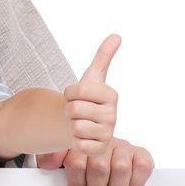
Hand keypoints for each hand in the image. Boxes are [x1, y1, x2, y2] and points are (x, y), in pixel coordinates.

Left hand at [37, 138, 153, 185]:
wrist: (95, 138)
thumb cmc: (79, 152)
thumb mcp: (61, 153)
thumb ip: (51, 156)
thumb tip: (47, 164)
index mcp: (81, 138)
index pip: (77, 160)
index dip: (77, 183)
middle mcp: (102, 140)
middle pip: (99, 166)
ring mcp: (122, 146)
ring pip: (121, 168)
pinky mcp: (139, 153)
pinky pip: (142, 165)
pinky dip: (136, 181)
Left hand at [63, 34, 119, 155]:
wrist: (80, 121)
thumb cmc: (85, 98)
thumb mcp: (92, 76)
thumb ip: (103, 56)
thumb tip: (116, 35)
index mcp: (111, 95)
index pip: (77, 90)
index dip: (69, 92)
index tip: (76, 94)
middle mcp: (113, 115)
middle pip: (74, 109)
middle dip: (68, 109)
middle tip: (75, 110)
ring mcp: (108, 134)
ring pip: (74, 126)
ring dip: (70, 124)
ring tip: (77, 122)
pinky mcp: (99, 150)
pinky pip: (78, 144)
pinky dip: (74, 141)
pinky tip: (81, 137)